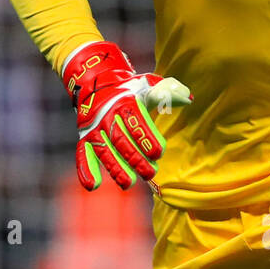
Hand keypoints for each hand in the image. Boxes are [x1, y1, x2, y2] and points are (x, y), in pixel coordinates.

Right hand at [62, 41, 192, 192]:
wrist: (96, 83)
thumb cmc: (131, 90)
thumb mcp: (148, 84)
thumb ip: (168, 91)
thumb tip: (187, 98)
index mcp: (125, 103)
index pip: (136, 122)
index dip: (147, 138)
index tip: (158, 153)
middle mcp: (107, 116)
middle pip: (122, 141)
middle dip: (136, 159)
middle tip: (150, 173)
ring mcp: (94, 129)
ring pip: (104, 151)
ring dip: (115, 169)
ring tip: (128, 184)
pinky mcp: (84, 138)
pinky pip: (82, 155)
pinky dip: (85, 170)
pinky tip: (93, 186)